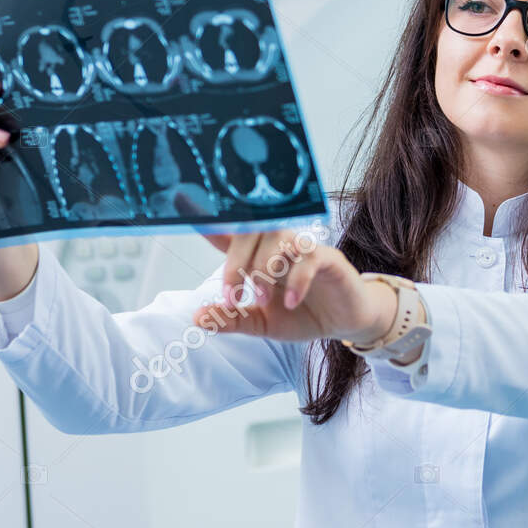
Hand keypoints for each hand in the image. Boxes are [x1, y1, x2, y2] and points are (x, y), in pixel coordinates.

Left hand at [192, 227, 396, 343]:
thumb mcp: (262, 323)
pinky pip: (310, 258)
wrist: (345, 323)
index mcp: (259, 257)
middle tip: (232, 296)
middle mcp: (281, 247)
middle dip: (235, 264)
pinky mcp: (330, 259)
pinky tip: (291, 302)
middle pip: (252, 232)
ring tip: (260, 300)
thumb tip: (197, 318)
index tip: (182, 204)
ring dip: (264, 270)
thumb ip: (232, 319)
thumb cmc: (303, 314)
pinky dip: (296, 280)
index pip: (231, 233)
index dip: (210, 221)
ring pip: (280, 240)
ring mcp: (306, 249)